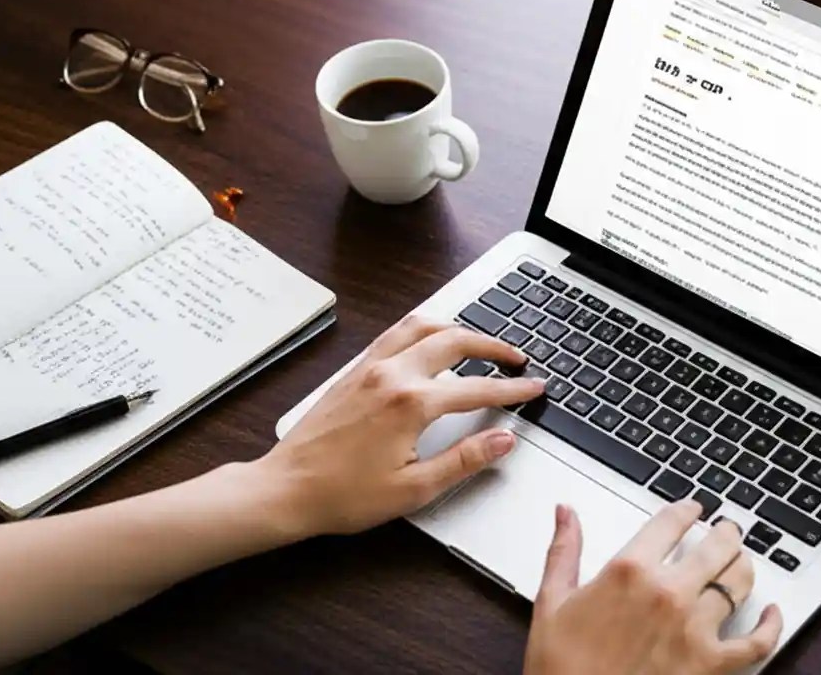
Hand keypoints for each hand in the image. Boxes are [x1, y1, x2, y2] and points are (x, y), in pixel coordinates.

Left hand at [256, 315, 544, 537]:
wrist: (286, 489)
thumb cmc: (343, 495)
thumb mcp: (414, 489)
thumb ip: (464, 460)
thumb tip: (503, 441)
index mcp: (411, 404)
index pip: (477, 389)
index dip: (512, 390)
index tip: (533, 388)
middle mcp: (391, 375)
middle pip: (454, 341)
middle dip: (492, 346)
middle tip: (516, 358)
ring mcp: (369, 368)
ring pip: (422, 326)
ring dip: (456, 328)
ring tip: (479, 341)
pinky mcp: (352, 371)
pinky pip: (394, 334)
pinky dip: (422, 329)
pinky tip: (430, 340)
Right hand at [524, 502, 782, 674]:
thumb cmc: (561, 665)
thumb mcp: (553, 601)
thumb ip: (564, 550)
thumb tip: (565, 512)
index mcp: (629, 570)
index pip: (672, 522)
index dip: (687, 510)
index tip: (693, 510)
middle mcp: (668, 592)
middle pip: (716, 546)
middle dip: (725, 533)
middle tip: (727, 531)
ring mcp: (695, 628)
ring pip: (738, 582)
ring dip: (744, 566)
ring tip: (742, 561)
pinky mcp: (711, 663)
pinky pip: (756, 641)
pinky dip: (770, 626)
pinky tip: (772, 613)